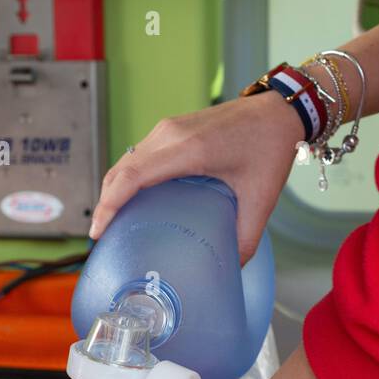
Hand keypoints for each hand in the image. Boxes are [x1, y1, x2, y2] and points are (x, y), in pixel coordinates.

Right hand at [89, 92, 303, 262]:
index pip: (133, 176)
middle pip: (121, 170)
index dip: (110, 204)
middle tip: (101, 237)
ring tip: (112, 222)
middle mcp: (170, 134)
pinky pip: (137, 154)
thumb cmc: (270, 145)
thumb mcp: (261, 198)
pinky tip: (131, 199)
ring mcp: (167, 128)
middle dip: (105, 203)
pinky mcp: (170, 128)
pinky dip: (126, 177)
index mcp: (189, 150)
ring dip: (113, 190)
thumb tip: (232, 269)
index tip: (99, 231)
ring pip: (125, 161)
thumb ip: (245, 237)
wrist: (279, 109)